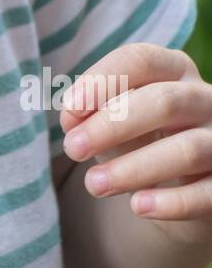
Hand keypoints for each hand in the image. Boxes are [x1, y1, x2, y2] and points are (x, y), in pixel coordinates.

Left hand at [59, 42, 211, 245]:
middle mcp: (205, 99)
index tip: (69, 109)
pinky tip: (138, 207)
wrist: (178, 188)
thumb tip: (71, 121)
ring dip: (134, 168)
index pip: (142, 60)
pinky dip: (173, 202)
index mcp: (174, 71)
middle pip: (165, 101)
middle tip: (73, 148)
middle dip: (113, 125)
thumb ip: (90, 116)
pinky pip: (208, 193)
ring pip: (187, 149)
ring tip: (94, 184)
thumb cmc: (141, 139)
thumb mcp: (112, 123)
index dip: (103, 80)